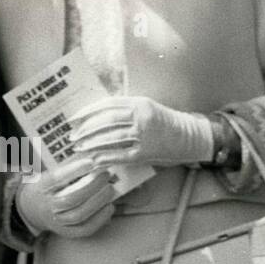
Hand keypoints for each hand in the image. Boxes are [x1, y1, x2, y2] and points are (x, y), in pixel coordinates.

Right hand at [15, 155, 116, 238]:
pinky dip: (100, 219)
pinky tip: (109, 207)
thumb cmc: (46, 187)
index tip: (91, 162)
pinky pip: (86, 229)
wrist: (32, 210)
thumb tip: (93, 155)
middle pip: (71, 198)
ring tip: (110, 189)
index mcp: (41, 188)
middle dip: (92, 186)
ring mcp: (57, 221)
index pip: (56, 178)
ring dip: (98, 202)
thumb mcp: (49, 173)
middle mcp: (47, 206)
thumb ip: (69, 166)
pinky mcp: (67, 232)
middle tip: (106, 175)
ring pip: (79, 214)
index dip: (74, 170)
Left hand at [69, 95, 213, 167]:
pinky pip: (121, 155)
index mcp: (139, 102)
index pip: (107, 104)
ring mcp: (145, 135)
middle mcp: (141, 116)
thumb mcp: (146, 108)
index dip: (87, 112)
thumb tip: (96, 115)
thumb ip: (125, 109)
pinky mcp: (147, 152)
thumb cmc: (165, 122)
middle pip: (106, 121)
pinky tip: (94, 161)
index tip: (73, 118)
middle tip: (72, 136)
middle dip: (86, 129)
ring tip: (79, 148)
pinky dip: (106, 158)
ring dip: (92, 144)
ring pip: (111, 138)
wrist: (192, 137)